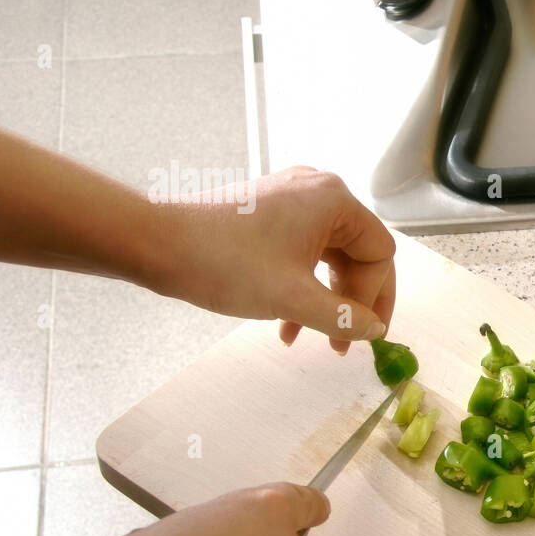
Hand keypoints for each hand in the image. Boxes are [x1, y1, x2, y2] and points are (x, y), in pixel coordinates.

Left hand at [149, 167, 395, 353]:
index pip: (379, 255)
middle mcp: (319, 191)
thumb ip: (343, 318)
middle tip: (343, 343)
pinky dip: (302, 286)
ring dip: (325, 301)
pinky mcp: (271, 211)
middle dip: (350, 303)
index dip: (373, 299)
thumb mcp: (293, 299)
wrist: (155, 242)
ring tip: (309, 337)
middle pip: (359, 255)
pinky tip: (285, 323)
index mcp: (334, 202)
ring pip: (330, 258)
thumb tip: (376, 330)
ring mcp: (293, 199)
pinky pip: (305, 252)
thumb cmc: (225, 264)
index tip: (356, 334)